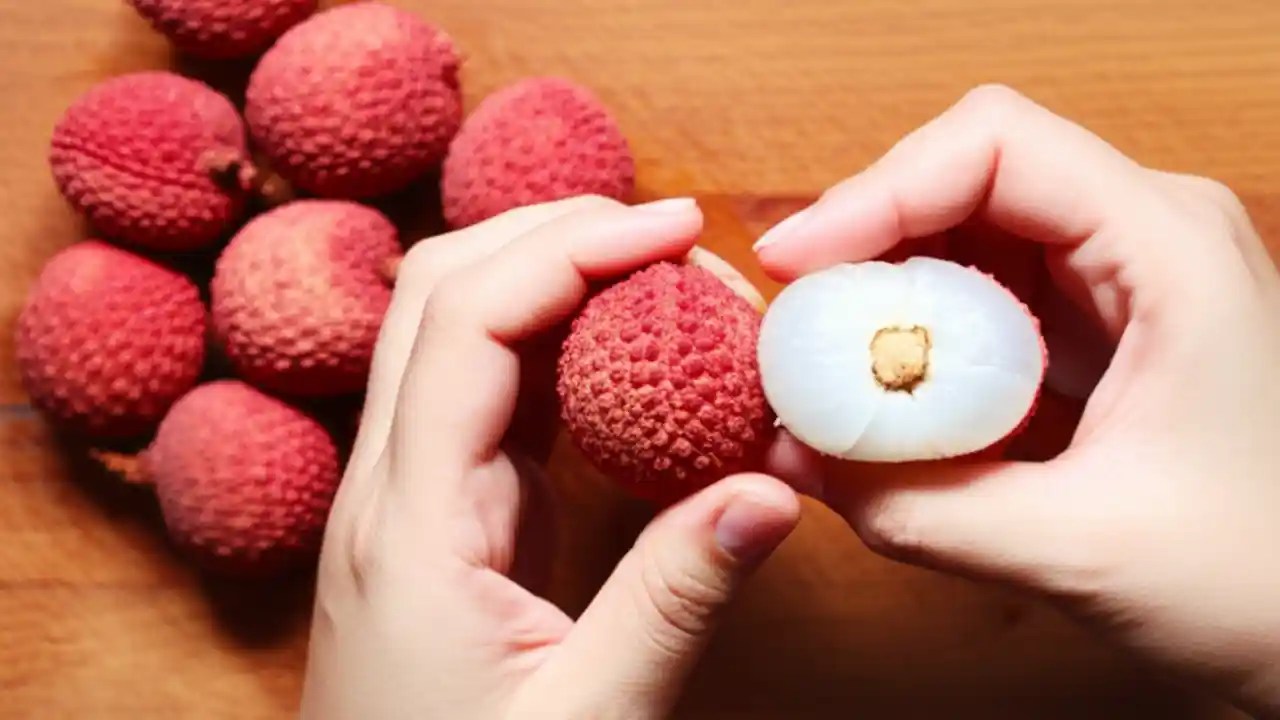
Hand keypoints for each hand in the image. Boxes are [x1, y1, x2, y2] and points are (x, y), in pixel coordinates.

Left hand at [299, 196, 801, 718]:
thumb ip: (675, 602)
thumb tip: (773, 488)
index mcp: (407, 524)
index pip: (465, 321)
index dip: (568, 248)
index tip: (677, 227)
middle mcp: (391, 486)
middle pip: (441, 290)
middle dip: (556, 234)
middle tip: (677, 238)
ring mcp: (413, 493)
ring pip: (463, 330)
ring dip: (560, 282)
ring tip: (670, 282)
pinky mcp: (451, 514)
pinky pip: (497, 396)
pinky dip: (565, 350)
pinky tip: (637, 357)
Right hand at [755, 85, 1279, 716]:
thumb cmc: (1265, 576)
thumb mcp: (1079, 550)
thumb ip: (917, 509)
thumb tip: (792, 459)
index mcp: (1169, 247)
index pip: (995, 146)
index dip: (878, 189)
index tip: (798, 263)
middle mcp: (1144, 233)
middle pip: (963, 177)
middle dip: (865, 240)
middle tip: (796, 321)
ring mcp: (1119, 275)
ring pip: (962, 232)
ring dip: (883, 289)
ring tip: (828, 362)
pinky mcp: (1092, 322)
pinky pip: (978, 292)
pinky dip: (916, 332)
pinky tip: (886, 390)